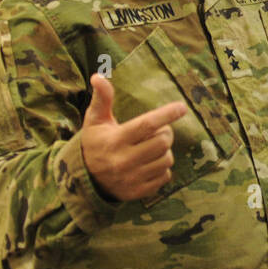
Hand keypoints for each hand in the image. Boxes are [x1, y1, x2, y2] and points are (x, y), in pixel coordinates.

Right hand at [79, 73, 187, 200]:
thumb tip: (98, 76)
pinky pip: (165, 177)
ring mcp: (132, 179)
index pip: (147, 125)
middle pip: (162, 142)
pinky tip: (150, 163)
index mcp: (115, 141)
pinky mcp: (138, 192)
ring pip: (166, 160)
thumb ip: (102, 99)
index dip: (167, 114)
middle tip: (159, 130)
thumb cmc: (94, 143)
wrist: (85, 180)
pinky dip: (162, 168)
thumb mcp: (95, 120)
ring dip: (165, 151)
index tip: (181, 107)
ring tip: (152, 147)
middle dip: (166, 132)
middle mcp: (123, 161)